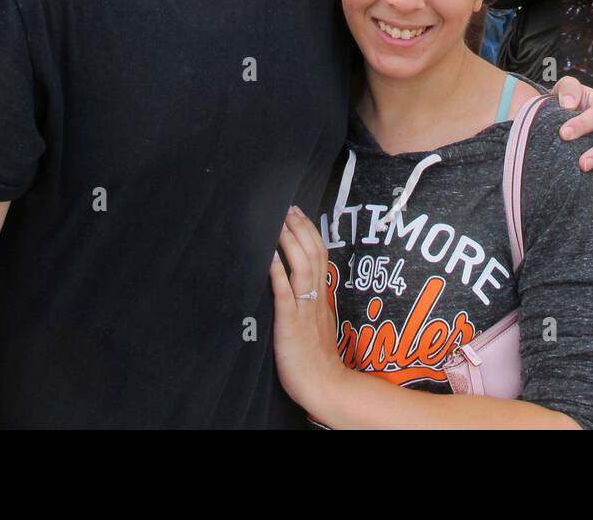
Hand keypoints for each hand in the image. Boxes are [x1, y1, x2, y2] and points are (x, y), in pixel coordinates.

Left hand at [269, 205, 351, 419]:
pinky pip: (285, 294)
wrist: (323, 383)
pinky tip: (269, 257)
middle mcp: (315, 297)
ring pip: (302, 267)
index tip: (299, 213)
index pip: (321, 254)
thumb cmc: (316, 356)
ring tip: (279, 224)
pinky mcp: (290, 323)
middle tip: (288, 209)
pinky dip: (278, 273)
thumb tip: (299, 279)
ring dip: (290, 243)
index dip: (310, 231)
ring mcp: (304, 309)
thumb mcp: (318, 321)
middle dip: (300, 228)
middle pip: (314, 254)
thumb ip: (312, 299)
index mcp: (321, 296)